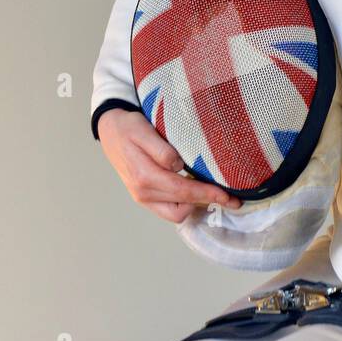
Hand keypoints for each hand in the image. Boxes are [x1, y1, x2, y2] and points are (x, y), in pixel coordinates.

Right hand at [97, 108, 241, 223]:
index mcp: (145, 177)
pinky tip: (195, 188)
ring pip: (175, 214)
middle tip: (231, 197)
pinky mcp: (144, 197)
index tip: (229, 196)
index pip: (183, 191)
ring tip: (213, 191)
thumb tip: (178, 165)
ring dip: (195, 205)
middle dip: (207, 202)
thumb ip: (161, 150)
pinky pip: (168, 209)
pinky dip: (184, 203)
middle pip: (182, 207)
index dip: (208, 194)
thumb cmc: (128, 127)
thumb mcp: (144, 131)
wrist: (109, 130)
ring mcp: (142, 197)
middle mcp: (143, 192)